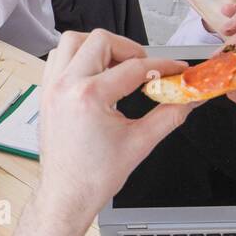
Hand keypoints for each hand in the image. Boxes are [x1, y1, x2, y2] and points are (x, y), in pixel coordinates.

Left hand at [34, 30, 194, 216]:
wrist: (67, 195)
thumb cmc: (94, 177)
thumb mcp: (140, 142)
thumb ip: (170, 115)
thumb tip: (190, 98)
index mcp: (89, 97)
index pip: (135, 67)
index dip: (163, 66)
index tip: (176, 70)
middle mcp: (65, 87)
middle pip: (100, 40)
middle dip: (128, 49)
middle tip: (144, 68)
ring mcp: (51, 89)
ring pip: (73, 42)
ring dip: (98, 47)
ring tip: (118, 66)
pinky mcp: (45, 94)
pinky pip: (58, 59)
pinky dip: (77, 58)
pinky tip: (95, 75)